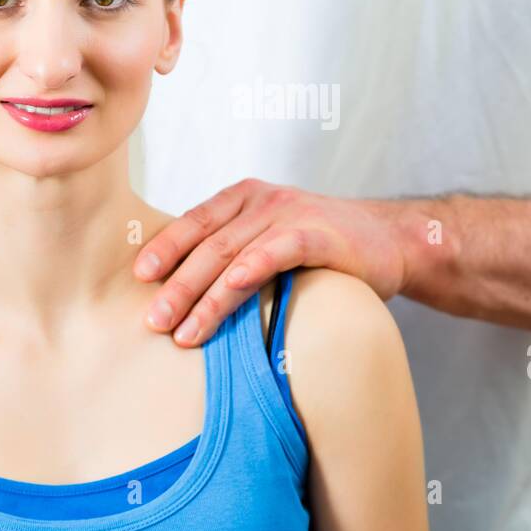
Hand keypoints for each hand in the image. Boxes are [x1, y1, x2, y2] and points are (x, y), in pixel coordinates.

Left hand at [133, 179, 407, 346]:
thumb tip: (182, 294)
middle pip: (207, 245)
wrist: (390, 241)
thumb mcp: (272, 238)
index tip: (139, 278)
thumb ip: (236, 251)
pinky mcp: (318, 234)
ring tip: (183, 332)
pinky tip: (232, 289)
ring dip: (204, 296)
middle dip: (176, 285)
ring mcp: (290, 214)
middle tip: (153, 321)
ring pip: (233, 255)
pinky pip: (276, 252)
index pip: (194, 222)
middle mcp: (262, 201)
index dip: (165, 248)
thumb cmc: (323, 247)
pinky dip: (252, 269)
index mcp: (244, 198)